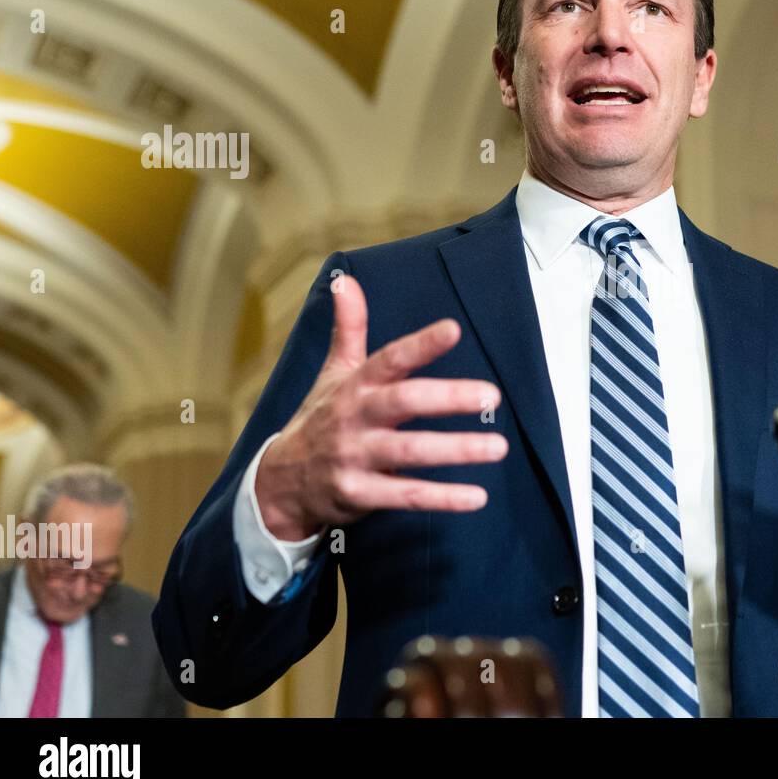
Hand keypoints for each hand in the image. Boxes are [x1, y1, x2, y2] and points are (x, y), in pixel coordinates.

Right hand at [255, 274, 506, 540]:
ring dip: (456, 449)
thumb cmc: (320, 419)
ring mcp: (355, 456)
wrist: (280, 482)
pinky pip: (405, 496)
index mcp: (355, 385)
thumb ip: (350, 328)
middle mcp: (354, 417)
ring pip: (410, 451)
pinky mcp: (359, 494)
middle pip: (404, 402)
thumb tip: (346, 280)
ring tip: (497, 446)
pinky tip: (476, 497)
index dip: (420, 344)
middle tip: (492, 395)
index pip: (389, 358)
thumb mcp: (333, 372)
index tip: (453, 330)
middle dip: (448, 397)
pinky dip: (442, 498)